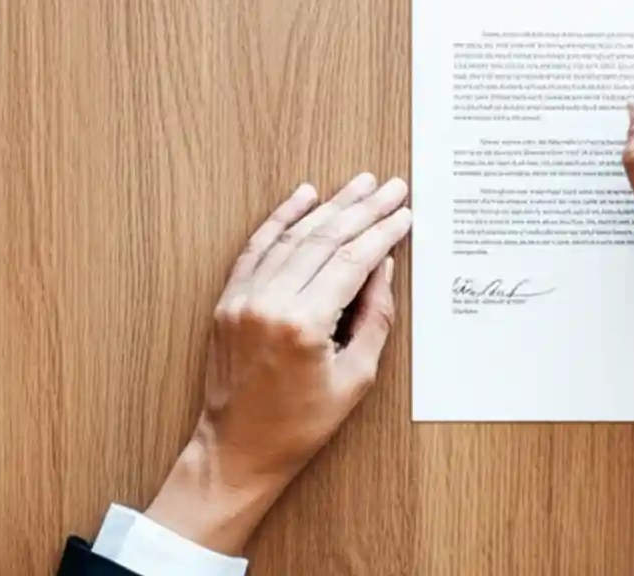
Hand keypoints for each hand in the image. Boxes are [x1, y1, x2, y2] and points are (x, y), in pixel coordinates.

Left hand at [144, 173, 412, 553]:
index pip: (352, 261)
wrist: (237, 449)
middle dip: (363, 209)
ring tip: (357, 184)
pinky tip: (304, 196)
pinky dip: (281, 219)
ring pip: (292, 237)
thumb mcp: (356, 377)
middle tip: (390, 187)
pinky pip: (257, 248)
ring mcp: (243, 298)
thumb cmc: (300, 424)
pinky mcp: (228, 300)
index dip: (383, 233)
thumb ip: (374, 317)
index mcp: (303, 324)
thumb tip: (382, 267)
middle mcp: (269, 303)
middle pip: (324, 240)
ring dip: (328, 206)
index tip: (405, 214)